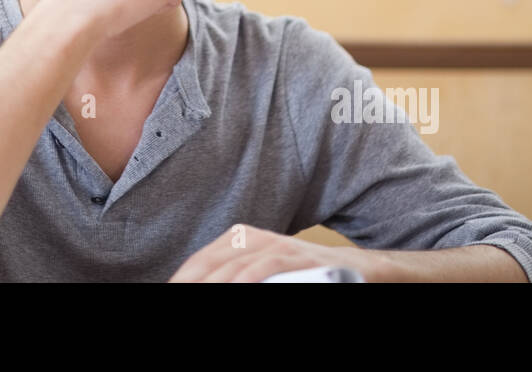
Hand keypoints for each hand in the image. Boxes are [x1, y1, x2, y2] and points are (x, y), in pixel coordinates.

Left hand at [168, 224, 401, 281]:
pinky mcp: (299, 258)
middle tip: (174, 294)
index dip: (182, 279)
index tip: (169, 291)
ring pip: (233, 265)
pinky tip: (235, 286)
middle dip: (190, 282)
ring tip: (195, 294)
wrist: (362, 270)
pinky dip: (247, 278)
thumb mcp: (268, 276)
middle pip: (210, 264)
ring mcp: (277, 246)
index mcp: (240, 241)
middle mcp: (254, 238)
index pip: (200, 263)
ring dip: (213, 283)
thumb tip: (207, 285)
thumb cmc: (308, 277)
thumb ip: (241, 278)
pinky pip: (266, 266)